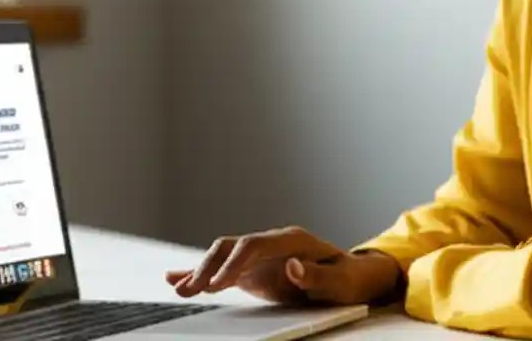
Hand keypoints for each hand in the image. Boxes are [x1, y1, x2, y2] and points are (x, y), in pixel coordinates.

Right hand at [164, 226, 401, 305]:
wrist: (354, 276)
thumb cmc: (349, 279)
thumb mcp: (340, 281)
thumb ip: (317, 275)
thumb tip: (292, 266)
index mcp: (291, 240)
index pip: (253, 245)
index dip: (233, 263)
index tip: (218, 284)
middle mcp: (271, 243)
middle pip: (231, 247)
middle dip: (208, 267)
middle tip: (190, 289)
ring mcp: (261, 255)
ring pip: (222, 256)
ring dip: (200, 271)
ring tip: (178, 288)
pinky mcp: (255, 270)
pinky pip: (224, 269)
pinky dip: (201, 273)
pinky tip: (177, 278)